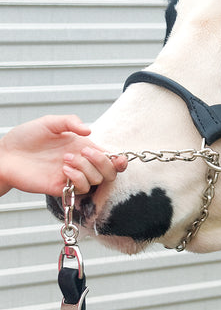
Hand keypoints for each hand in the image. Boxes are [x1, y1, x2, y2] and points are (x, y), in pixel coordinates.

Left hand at [0, 115, 125, 197]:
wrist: (5, 156)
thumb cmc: (25, 138)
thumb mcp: (49, 122)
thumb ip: (70, 121)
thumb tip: (89, 131)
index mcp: (83, 148)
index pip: (110, 157)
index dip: (119, 160)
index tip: (118, 157)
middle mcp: (81, 163)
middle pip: (110, 172)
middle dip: (103, 162)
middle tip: (85, 152)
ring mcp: (73, 176)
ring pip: (97, 179)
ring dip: (86, 168)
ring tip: (65, 159)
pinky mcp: (63, 187)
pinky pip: (83, 188)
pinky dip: (78, 178)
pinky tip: (64, 169)